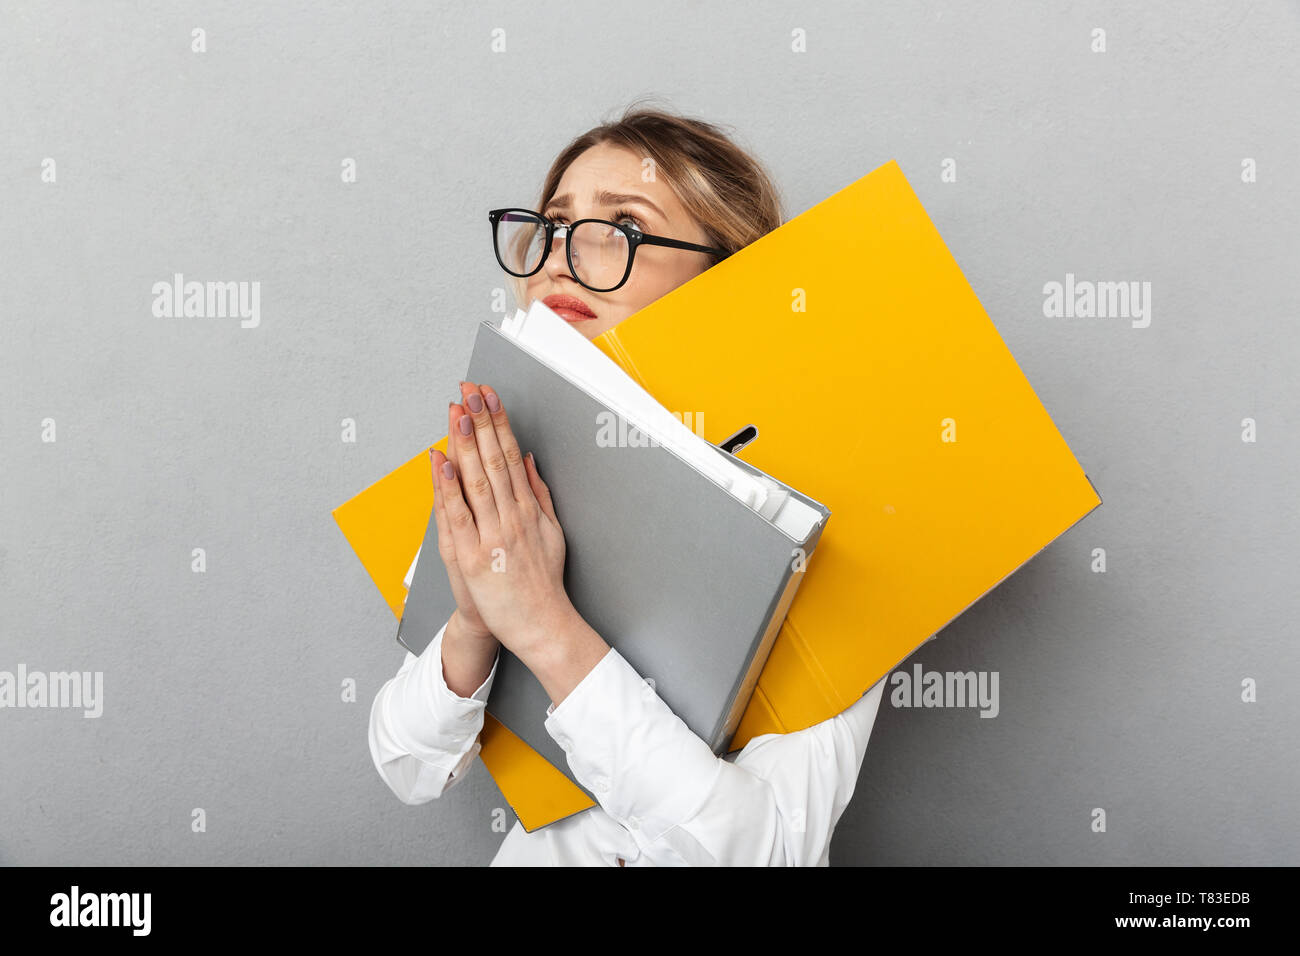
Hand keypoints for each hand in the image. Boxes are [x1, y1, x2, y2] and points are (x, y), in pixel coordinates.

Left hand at [430, 380, 573, 658]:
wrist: (541, 625)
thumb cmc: (542, 583)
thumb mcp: (551, 532)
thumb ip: (538, 493)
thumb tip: (527, 459)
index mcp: (528, 509)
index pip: (510, 455)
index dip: (497, 422)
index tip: (487, 397)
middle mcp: (511, 517)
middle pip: (493, 460)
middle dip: (480, 421)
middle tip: (470, 390)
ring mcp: (492, 536)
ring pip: (476, 480)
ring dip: (465, 444)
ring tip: (457, 412)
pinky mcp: (473, 557)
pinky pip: (457, 516)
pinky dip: (448, 487)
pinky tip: (442, 462)